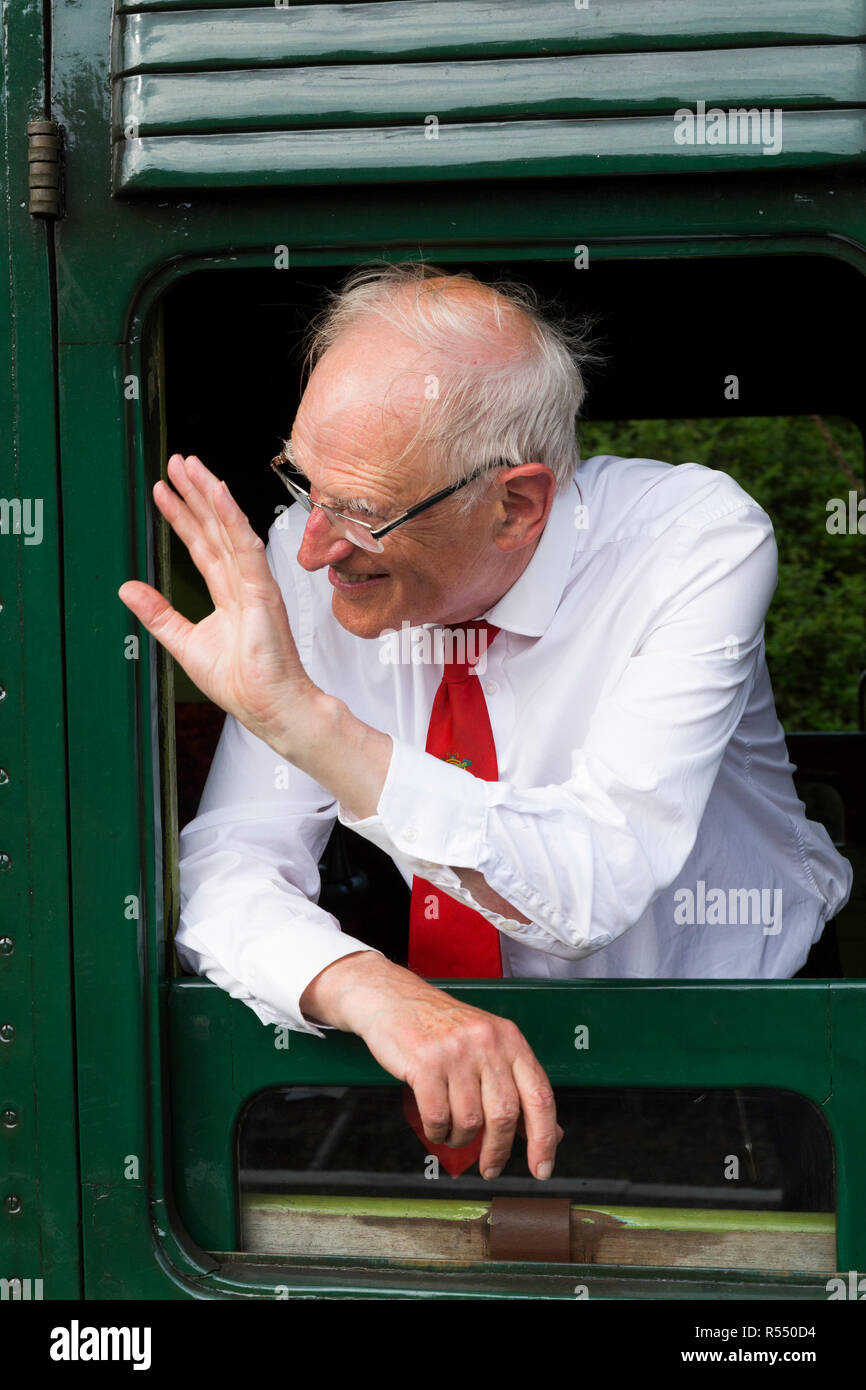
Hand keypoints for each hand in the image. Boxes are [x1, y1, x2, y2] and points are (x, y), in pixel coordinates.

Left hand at [118, 454, 317, 750]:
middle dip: (195, 494)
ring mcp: (256, 584)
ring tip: (190, 467)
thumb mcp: (184, 643)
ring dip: (210, 495)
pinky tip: (218, 494)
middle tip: (176, 464)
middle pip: (215, 528)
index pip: (202, 545)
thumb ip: (158, 613)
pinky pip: (246, 547)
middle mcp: (244, 583)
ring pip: (230, 528)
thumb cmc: (244, 684)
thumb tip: (127, 588)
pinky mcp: (263, 591)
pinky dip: (232, 518)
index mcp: (230, 594)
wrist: (271, 707)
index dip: (182, 517)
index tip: (163, 493)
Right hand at [302, 953, 561, 1179]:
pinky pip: (437, 1118)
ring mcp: (455, 1052)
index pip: (539, 1095)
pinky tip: (435, 1126)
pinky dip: (437, 1133)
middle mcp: (487, 1042)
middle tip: (490, 1169)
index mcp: (510, 1039)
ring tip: (451, 1130)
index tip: (541, 1169)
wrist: (394, 999)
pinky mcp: (424, 1063)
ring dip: (460, 1139)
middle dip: (498, 1151)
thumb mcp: (489, 1047)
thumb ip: (519, 1087)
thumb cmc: (443, 1028)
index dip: (544, 1139)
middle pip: (504, 1115)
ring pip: (469, 1121)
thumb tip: (551, 1133)